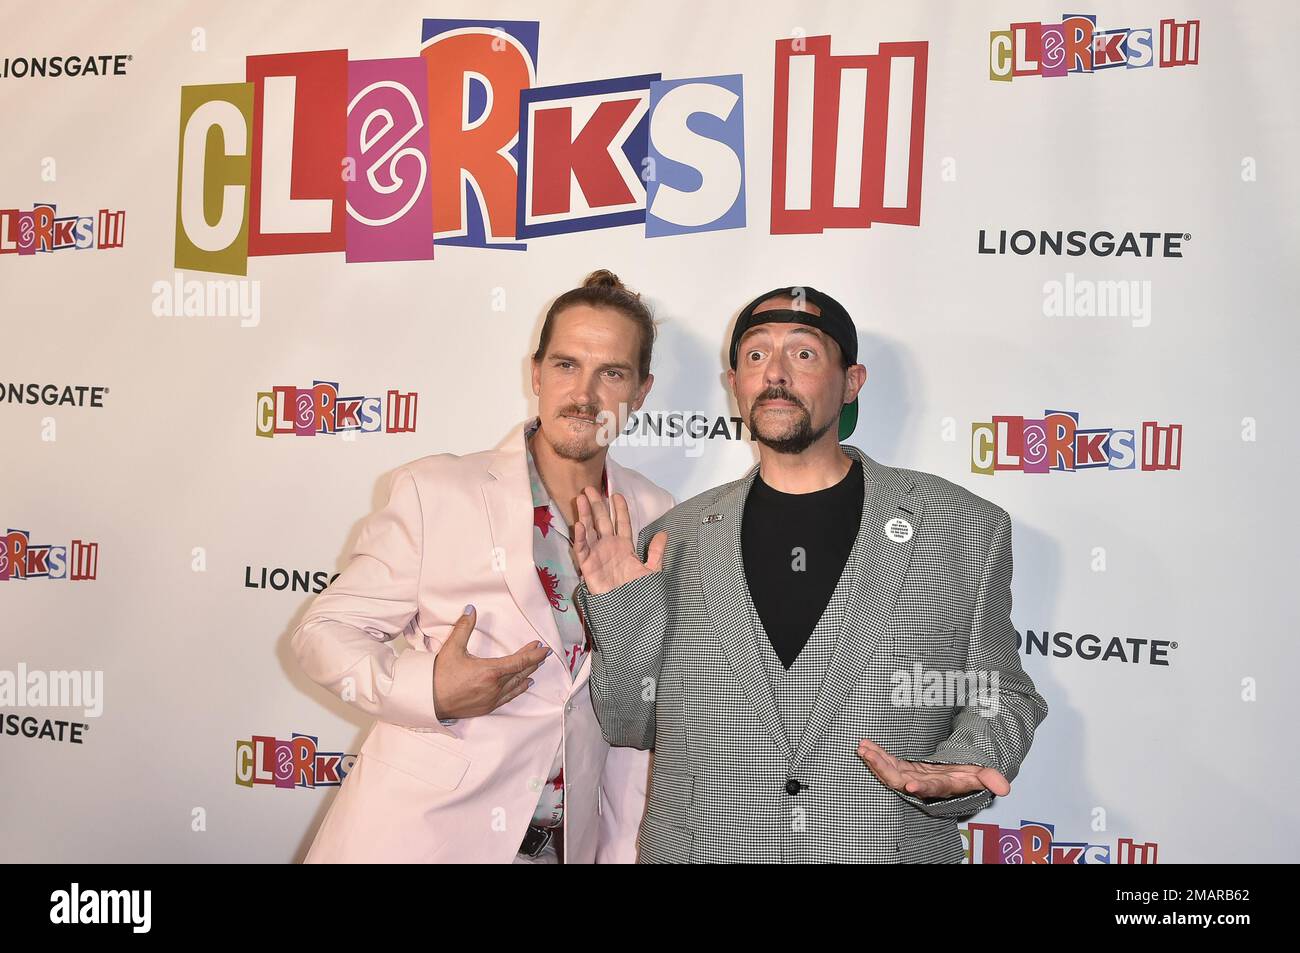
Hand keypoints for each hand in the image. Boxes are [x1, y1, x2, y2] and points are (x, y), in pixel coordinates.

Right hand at [432, 605, 549, 718]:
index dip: (533, 655)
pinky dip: (519, 689)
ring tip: (536, 666)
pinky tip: (524, 684)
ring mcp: (492, 699)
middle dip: (532, 661)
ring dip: (527, 674)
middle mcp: (494, 687)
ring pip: (516, 685)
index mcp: (489, 672)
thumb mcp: (452, 648)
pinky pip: (509, 697)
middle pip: (520, 672)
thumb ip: (464, 627)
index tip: (543, 649)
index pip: (519, 662)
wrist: (428, 701)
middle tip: (540, 652)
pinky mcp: (487, 707)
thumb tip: (471, 609)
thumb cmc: (439, 676)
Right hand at [572, 487, 665, 594]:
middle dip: (597, 504)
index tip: (616, 494)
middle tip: (591, 488)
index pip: (622, 522)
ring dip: (585, 514)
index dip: (619, 509)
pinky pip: (582, 549)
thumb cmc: (638, 591)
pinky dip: (580, 537)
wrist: (627, 610)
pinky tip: (579, 524)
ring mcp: (597, 554)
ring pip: (590, 530)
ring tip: (580, 498)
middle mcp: (609, 546)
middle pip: (602, 521)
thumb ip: (657, 552)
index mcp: (624, 546)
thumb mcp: (651, 570)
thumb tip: (664, 533)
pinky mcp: (588, 565)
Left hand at [857, 739, 1010, 799]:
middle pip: (900, 780)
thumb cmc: (967, 773)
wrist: (955, 774)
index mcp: (942, 786)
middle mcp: (922, 784)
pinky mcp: (903, 769)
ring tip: (862, 747)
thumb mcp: (980, 772)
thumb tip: (1005, 789)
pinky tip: (864, 745)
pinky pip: (886, 764)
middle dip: (883, 768)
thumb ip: (989, 778)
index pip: (931, 788)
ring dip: (874, 761)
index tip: (911, 785)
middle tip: (869, 755)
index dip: (922, 788)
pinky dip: (875, 756)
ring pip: (888, 772)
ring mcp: (910, 777)